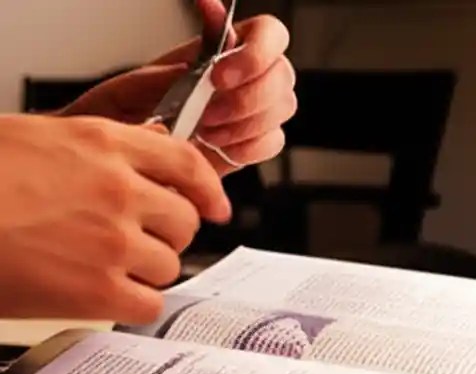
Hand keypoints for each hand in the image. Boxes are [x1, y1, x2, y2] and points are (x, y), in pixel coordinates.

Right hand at [0, 114, 230, 323]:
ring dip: (146, 270)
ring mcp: (114, 241)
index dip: (208, 189)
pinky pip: (150, 304)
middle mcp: (118, 190)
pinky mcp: (100, 289)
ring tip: (105, 267)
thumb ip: (98, 150)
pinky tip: (106, 296)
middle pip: (184, 220)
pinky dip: (134, 304)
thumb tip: (146, 154)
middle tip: (139, 243)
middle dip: (166, 234)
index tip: (215, 205)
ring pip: (169, 264)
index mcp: (103, 144)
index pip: (186, 163)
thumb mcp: (37, 139)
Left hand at [59, 0, 295, 175]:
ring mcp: (253, 109)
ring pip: (283, 106)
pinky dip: (249, 147)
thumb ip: (153, 78)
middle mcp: (243, 76)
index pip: (266, 33)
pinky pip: (274, 140)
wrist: (122, 167)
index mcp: (216, 49)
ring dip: (246, 123)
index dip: (257, 49)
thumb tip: (189, 69)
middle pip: (282, 72)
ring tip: (207, 133)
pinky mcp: (256, 142)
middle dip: (248, 96)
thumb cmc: (120, 126)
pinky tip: (220, 148)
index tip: (218, 73)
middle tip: (209, 113)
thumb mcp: (122, 95)